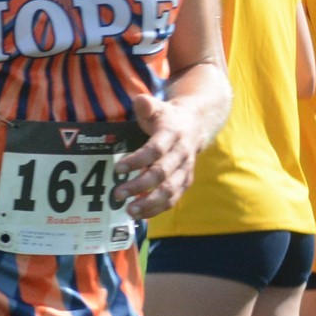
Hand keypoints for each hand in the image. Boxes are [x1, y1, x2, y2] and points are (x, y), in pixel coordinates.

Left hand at [113, 93, 202, 217]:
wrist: (197, 124)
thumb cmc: (167, 117)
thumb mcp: (158, 106)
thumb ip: (147, 106)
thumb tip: (140, 101)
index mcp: (172, 134)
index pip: (155, 150)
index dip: (138, 160)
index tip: (118, 169)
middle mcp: (181, 154)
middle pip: (162, 174)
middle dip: (140, 186)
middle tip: (117, 194)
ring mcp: (185, 169)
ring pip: (170, 190)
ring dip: (150, 203)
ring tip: (129, 211)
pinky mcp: (185, 181)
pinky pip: (174, 198)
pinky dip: (158, 208)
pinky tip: (140, 215)